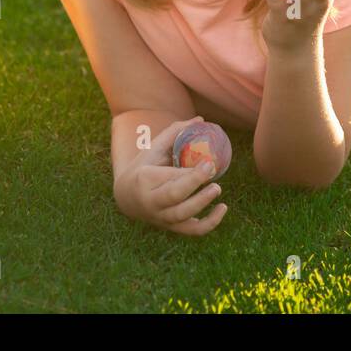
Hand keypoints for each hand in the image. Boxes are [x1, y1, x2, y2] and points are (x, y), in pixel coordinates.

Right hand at [114, 116, 227, 235]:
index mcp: (145, 179)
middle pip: (174, 197)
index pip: (169, 177)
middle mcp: (151, 202)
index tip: (208, 162)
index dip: (190, 173)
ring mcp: (161, 218)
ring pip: (183, 216)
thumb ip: (175, 133)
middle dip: (194, 185)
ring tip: (217, 188)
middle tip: (212, 172)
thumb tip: (201, 120)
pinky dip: (210, 223)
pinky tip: (223, 208)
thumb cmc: (145, 167)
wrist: (127, 197)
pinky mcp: (172, 228)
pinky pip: (192, 231)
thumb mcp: (153, 148)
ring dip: (202, 203)